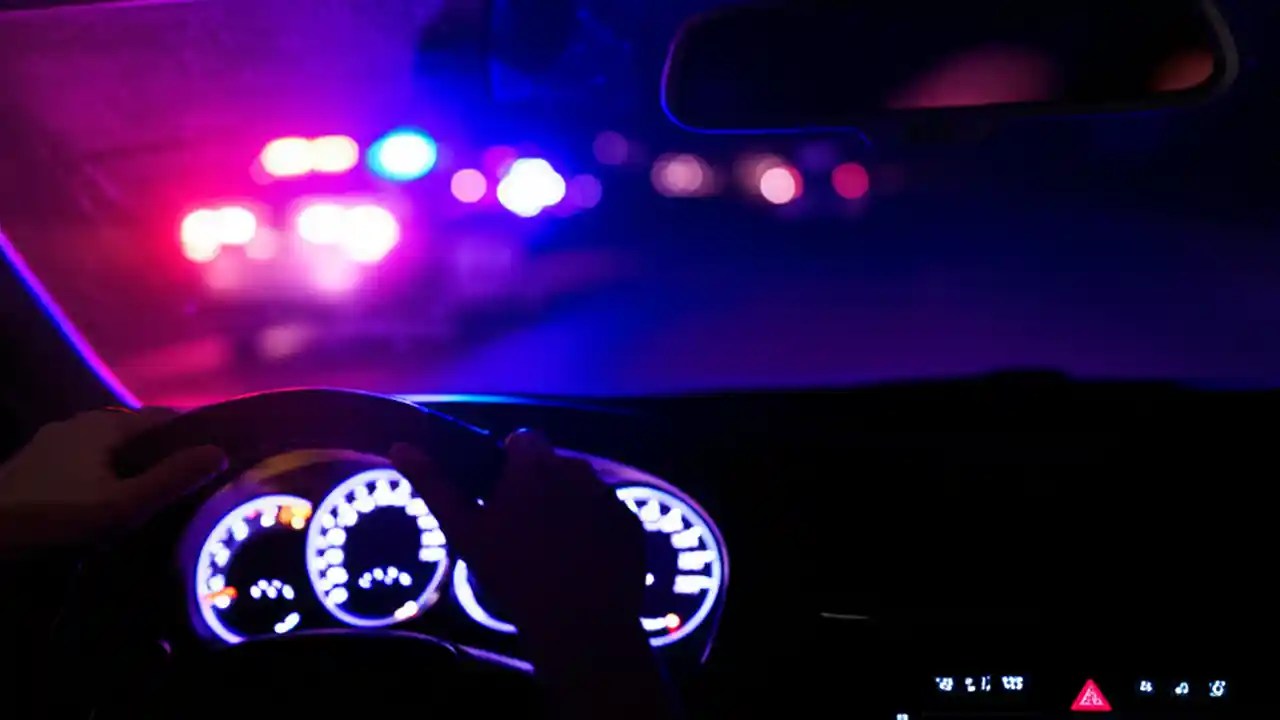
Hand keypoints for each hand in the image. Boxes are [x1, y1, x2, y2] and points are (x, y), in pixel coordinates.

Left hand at [0, 408, 226, 550]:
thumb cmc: (56, 520)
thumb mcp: (123, 506)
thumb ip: (172, 478)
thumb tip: (219, 452)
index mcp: (102, 425)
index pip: (162, 415)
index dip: (192, 429)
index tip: (216, 449)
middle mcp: (75, 423)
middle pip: (131, 429)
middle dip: (159, 447)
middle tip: (185, 474)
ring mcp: (48, 443)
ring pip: (102, 444)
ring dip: (127, 460)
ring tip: (147, 488)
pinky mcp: (29, 466)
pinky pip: (79, 459)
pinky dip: (100, 471)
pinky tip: (102, 497)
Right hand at [391, 431, 677, 719]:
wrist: (580, 626)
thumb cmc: (514, 576)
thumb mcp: (465, 533)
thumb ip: (434, 485)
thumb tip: (400, 447)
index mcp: (536, 466)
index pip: (523, 439)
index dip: (510, 463)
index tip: (501, 496)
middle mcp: (578, 470)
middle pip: (554, 463)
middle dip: (540, 483)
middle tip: (523, 528)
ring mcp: (610, 497)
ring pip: (582, 487)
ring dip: (568, 504)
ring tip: (553, 548)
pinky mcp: (631, 524)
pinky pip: (607, 513)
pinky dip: (595, 528)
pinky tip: (582, 561)